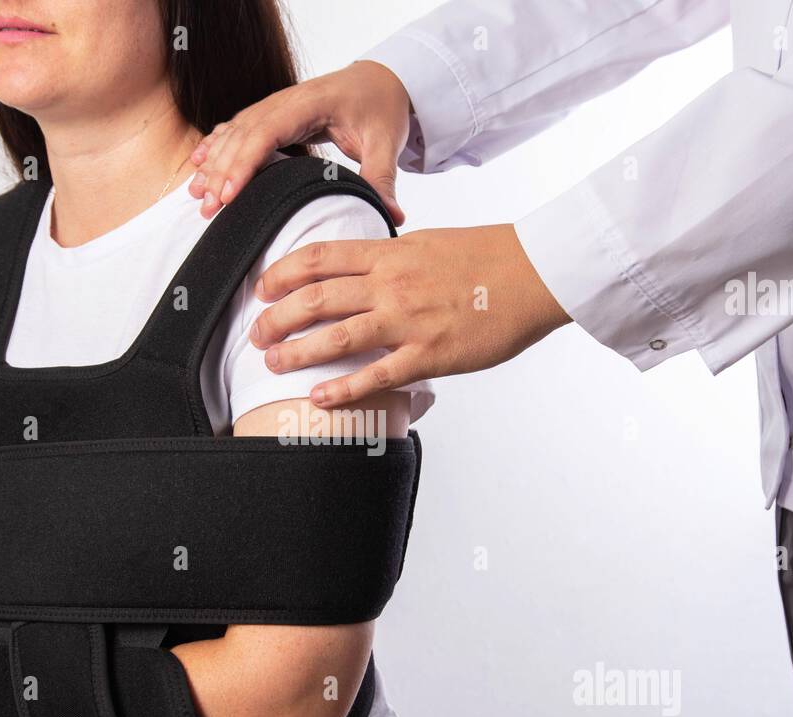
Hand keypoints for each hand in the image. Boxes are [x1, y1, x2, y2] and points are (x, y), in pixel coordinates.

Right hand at [189, 60, 410, 222]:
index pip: (268, 132)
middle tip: (208, 207)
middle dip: (222, 171)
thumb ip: (384, 178)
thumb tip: (392, 216)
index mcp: (309, 103)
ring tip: (197, 193)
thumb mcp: (386, 142)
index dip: (246, 163)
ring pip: (236, 132)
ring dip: (214, 161)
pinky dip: (217, 145)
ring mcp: (276, 106)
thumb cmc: (380, 107)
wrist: (380, 80)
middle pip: (244, 135)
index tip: (230, 193)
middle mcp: (285, 101)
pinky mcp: (273, 115)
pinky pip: (238, 128)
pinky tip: (198, 163)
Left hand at [251, 224, 570, 406]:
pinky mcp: (430, 355)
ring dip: (297, 352)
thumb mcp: (429, 242)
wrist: (536, 273)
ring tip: (274, 364)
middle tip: (257, 333)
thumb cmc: (488, 256)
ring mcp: (409, 321)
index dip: (282, 273)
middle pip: (316, 298)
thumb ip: (391, 257)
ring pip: (337, 336)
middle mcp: (392, 285)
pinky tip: (318, 398)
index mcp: (391, 253)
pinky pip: (377, 375)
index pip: (319, 257)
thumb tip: (363, 266)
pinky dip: (343, 388)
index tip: (262, 287)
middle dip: (277, 317)